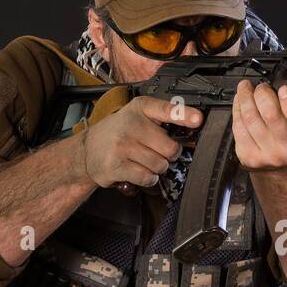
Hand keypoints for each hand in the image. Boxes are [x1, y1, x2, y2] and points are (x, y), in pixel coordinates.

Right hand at [77, 95, 202, 187]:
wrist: (87, 150)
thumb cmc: (119, 133)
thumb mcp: (138, 116)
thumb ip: (164, 119)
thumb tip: (196, 127)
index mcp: (141, 108)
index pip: (166, 110)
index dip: (184, 115)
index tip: (198, 119)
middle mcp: (131, 124)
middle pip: (170, 148)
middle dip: (168, 154)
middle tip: (155, 150)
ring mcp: (123, 145)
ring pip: (160, 165)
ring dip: (156, 168)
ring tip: (142, 160)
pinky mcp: (117, 165)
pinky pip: (147, 177)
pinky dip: (147, 178)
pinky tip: (137, 170)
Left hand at [232, 80, 286, 170]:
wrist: (286, 165)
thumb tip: (283, 84)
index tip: (284, 89)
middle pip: (270, 115)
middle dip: (263, 93)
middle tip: (262, 87)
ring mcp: (268, 155)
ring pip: (250, 118)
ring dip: (245, 97)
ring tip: (246, 88)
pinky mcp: (250, 157)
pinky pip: (238, 127)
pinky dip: (237, 109)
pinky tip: (240, 101)